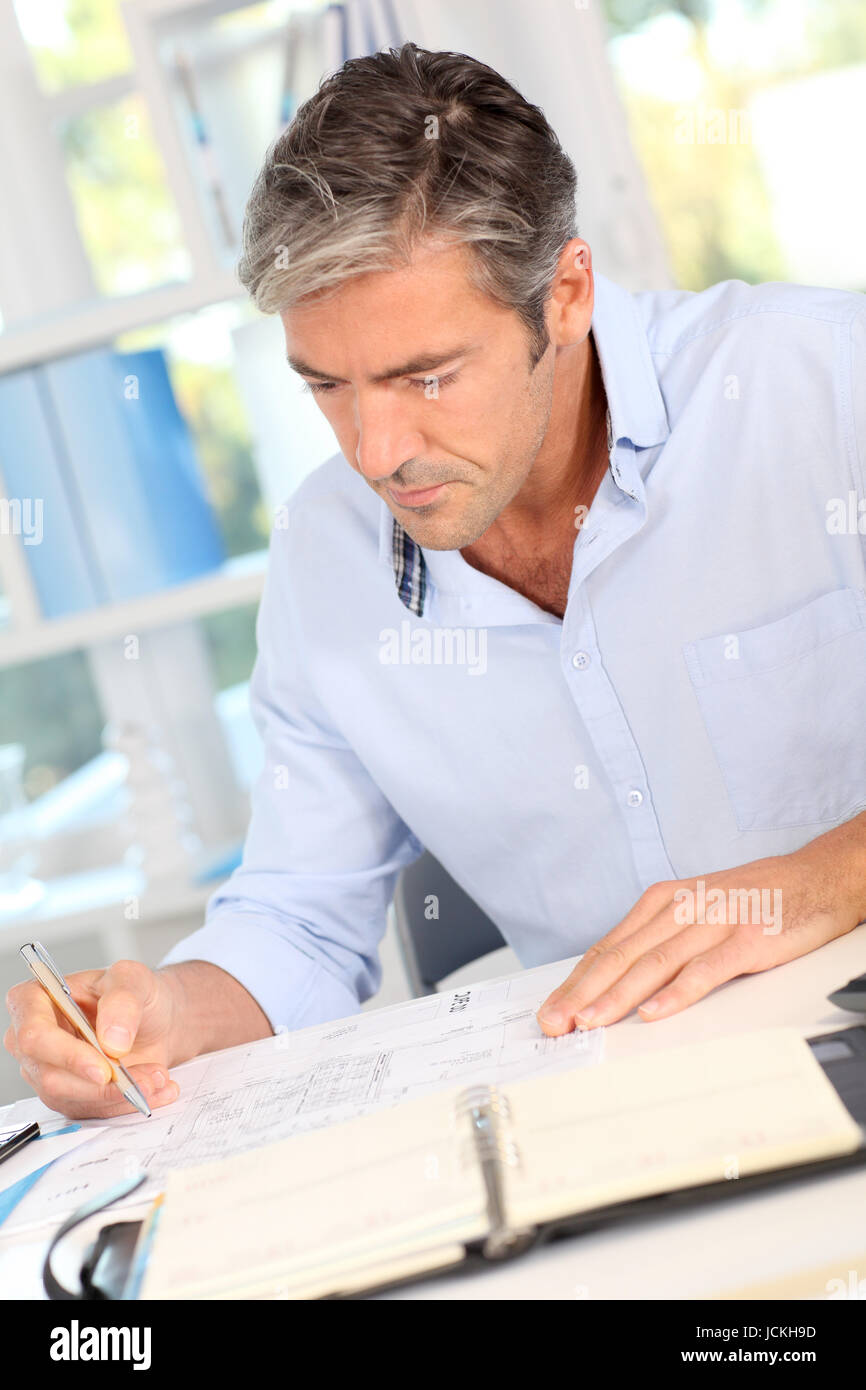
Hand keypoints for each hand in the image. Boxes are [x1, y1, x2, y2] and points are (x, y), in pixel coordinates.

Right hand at [5, 959, 182, 1118]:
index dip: (66, 1055)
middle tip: (145, 1077)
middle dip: (101, 1084)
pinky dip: (126, 1103)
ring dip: (119, 1094)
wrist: (153, 1018)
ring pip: (72, 1099)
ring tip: (156, 1076)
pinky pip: (90, 1111)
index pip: (34, 1035)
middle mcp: (33, 1040)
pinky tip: (154, 1088)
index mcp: (34, 999)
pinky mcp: (67, 1096)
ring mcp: (46, 1071)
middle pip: (50, 1076)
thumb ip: (123, 1001)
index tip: (104, 1068)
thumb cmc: (134, 992)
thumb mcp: (134, 979)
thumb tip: (112, 1041)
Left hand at [536, 844, 864, 1032]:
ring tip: (590, 1022)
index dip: (576, 982)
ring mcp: (712, 923)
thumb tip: (618, 980)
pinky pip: (704, 971)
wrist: (815, 877)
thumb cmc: (753, 899)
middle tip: (554, 1024)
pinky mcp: (744, 940)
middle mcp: (680, 909)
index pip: (609, 949)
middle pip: (620, 957)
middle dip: (582, 994)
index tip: (551, 1011)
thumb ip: (660, 941)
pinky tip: (653, 1012)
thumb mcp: (696, 911)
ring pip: (653, 964)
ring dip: (617, 997)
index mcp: (663, 903)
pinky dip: (676, 994)